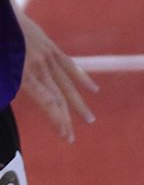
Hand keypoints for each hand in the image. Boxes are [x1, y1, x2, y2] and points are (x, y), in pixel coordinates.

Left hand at [15, 10, 97, 142]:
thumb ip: (6, 81)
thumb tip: (8, 95)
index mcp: (24, 71)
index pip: (48, 101)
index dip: (57, 119)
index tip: (65, 135)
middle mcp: (40, 65)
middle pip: (58, 97)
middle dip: (65, 119)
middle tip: (70, 137)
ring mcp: (47, 55)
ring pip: (66, 84)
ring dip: (77, 103)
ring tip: (89, 119)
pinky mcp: (49, 46)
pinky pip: (68, 64)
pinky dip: (81, 77)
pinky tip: (93, 90)